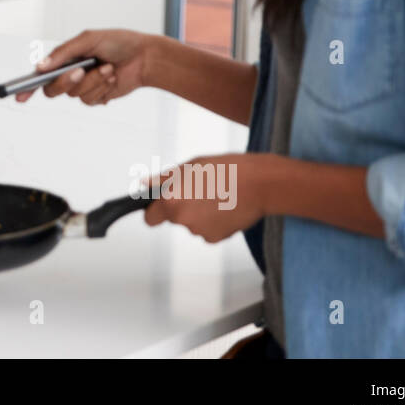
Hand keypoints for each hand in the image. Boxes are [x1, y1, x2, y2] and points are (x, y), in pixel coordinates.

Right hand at [16, 29, 151, 104]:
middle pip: (52, 89)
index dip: (26, 87)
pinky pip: (90, 100)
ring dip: (93, 80)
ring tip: (108, 67)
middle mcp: (70, 73)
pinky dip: (102, 87)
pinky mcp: (96, 96)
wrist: (144, 57)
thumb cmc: (117, 42)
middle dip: (67, 81)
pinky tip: (111, 76)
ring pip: (74, 95)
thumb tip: (41, 66)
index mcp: (63, 58)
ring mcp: (82, 86)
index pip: (39, 74)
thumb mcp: (87, 40)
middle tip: (81, 71)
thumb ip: (62, 53)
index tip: (19, 95)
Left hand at [141, 154, 273, 242]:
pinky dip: (213, 221)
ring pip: (192, 223)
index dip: (154, 211)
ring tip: (216, 195)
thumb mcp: (190, 166)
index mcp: (171, 200)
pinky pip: (207, 230)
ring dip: (199, 213)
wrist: (259, 184)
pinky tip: (224, 207)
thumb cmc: (226, 170)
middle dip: (182, 207)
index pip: (150, 217)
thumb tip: (145, 184)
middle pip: (174, 218)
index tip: (159, 206)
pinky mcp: (215, 238)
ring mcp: (199, 231)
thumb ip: (164, 179)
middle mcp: (182, 219)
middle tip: (199, 190)